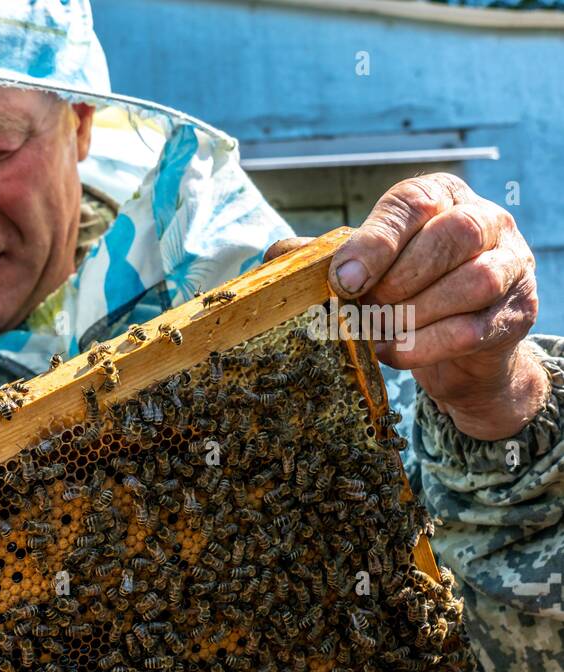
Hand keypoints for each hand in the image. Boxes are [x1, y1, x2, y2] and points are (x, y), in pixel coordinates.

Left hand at [265, 173, 548, 440]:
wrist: (453, 348)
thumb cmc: (400, 292)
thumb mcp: (360, 268)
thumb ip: (322, 258)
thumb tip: (275, 257)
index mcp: (439, 197)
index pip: (411, 204)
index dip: (375, 242)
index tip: (342, 280)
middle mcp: (485, 221)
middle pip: (453, 235)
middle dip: (399, 278)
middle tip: (362, 309)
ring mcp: (511, 265)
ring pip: (473, 280)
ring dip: (414, 314)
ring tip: (374, 334)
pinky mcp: (516, 314)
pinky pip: (476, 328)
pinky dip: (427, 345)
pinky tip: (393, 353)